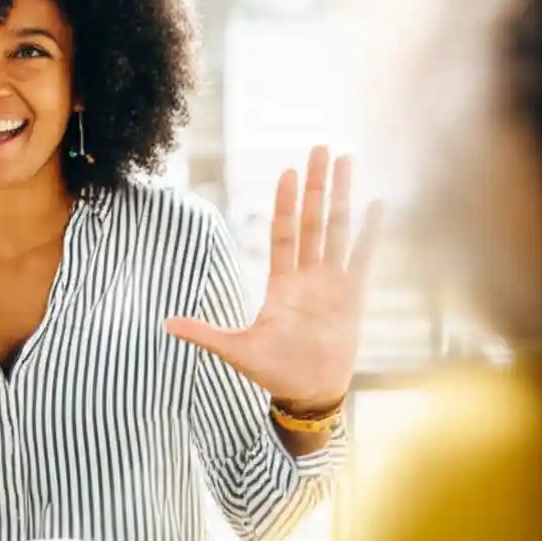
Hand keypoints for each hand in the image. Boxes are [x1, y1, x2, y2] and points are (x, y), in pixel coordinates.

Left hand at [166, 146, 383, 413]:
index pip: (284, 233)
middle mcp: (309, 277)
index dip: (285, 203)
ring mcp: (333, 284)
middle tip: (322, 147)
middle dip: (317, 184)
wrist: (308, 393)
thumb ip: (204, 333)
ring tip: (348, 161)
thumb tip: (164, 324)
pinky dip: (369, 233)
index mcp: (281, 284)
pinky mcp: (353, 299)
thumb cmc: (273, 371)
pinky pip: (363, 259)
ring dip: (343, 196)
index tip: (287, 170)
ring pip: (338, 230)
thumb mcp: (234, 349)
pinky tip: (376, 205)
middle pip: (313, 220)